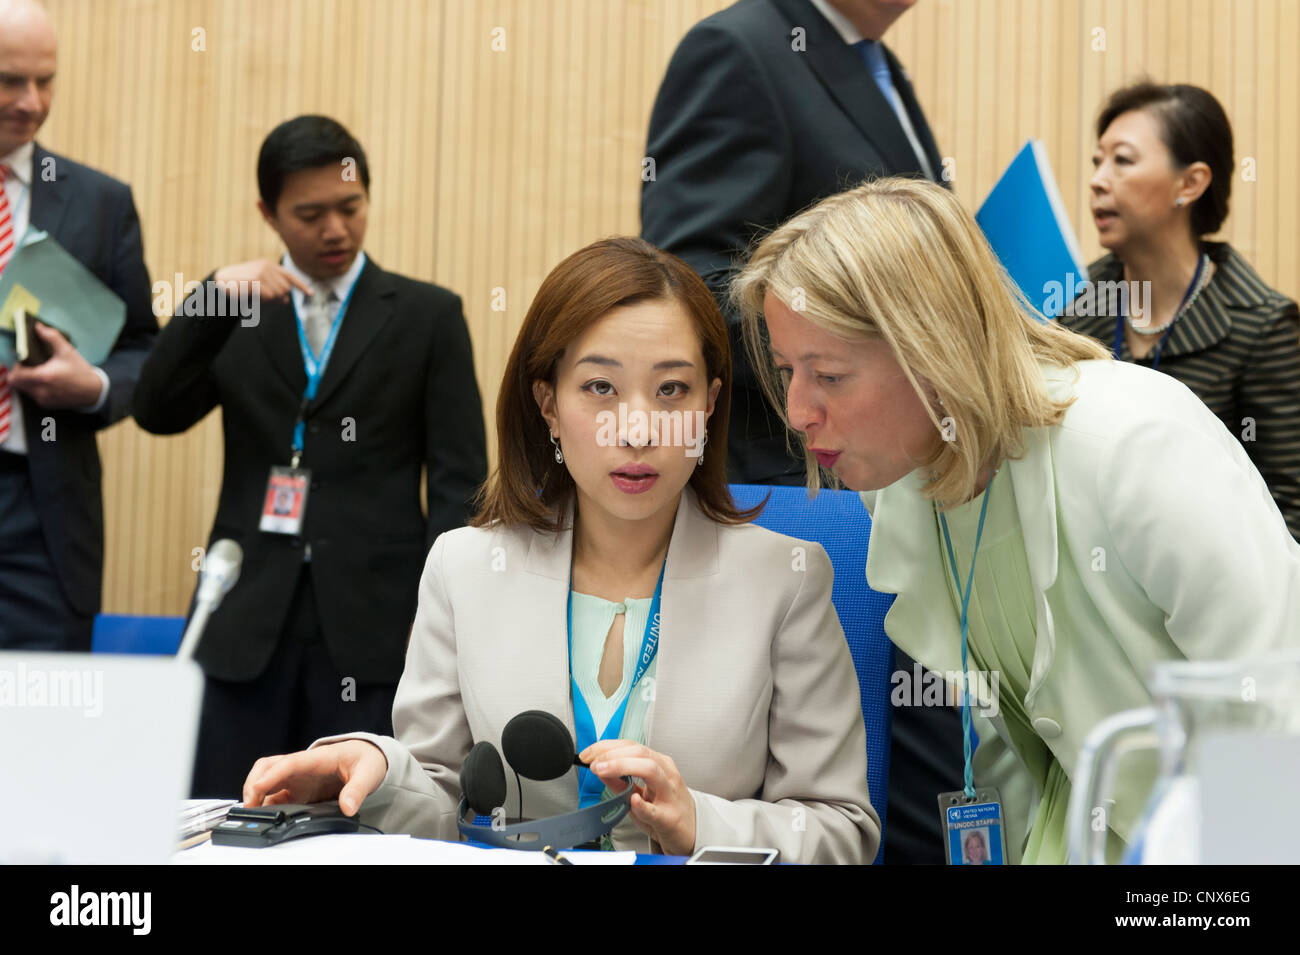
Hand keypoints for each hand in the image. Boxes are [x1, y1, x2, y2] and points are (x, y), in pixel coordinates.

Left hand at [7, 323, 102, 408]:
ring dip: (27, 381)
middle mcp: (41, 390)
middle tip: (30, 367)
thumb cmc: (80, 370)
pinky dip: (35, 389)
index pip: (16, 375)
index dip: (17, 367)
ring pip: (23, 389)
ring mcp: (43, 399)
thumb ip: (52, 337)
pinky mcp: (46, 404)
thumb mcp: (67, 351)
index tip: (26, 361)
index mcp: (44, 376)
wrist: (93, 391)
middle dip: (20, 374)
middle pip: (16, 383)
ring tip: (39, 374)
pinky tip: (47, 383)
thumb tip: (38, 327)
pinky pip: (32, 395)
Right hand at [213, 259, 311, 301]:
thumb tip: (286, 300)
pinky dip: (262, 301)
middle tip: (264, 300)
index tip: (310, 294)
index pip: (289, 276)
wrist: (220, 282)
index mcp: (268, 265)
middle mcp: (267, 266)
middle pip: (285, 289)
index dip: (301, 286)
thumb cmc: (239, 285)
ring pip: (277, 294)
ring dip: (268, 300)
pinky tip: (252, 297)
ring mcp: (261, 272)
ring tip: (255, 296)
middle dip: (278, 298)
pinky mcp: (255, 280)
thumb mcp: (259, 284)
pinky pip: (268, 296)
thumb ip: (273, 288)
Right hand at [242, 740, 387, 815]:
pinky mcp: (297, 789)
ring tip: (253, 813)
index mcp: (317, 758)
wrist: (368, 758)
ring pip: (266, 779)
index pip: (289, 763)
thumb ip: (357, 790)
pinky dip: (264, 803)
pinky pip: (274, 793)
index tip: (258, 788)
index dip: (271, 775)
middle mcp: (302, 766)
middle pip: (268, 767)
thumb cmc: (366, 760)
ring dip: (255, 792)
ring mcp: (297, 777)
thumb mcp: (368, 774)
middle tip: (250, 806)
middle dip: (254, 782)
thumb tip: (348, 806)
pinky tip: (264, 815)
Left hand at [582, 739, 696, 854]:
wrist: (690, 831)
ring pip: (651, 770)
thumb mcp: (640, 790)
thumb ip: (619, 780)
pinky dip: (642, 805)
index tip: (588, 754)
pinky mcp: (669, 818)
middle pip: (640, 753)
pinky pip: (655, 810)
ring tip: (602, 770)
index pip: (631, 746)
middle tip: (593, 762)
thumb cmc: (666, 808)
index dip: (606, 747)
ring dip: (623, 766)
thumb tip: (598, 767)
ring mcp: (669, 795)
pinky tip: (633, 800)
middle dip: (612, 754)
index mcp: (659, 764)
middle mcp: (666, 774)